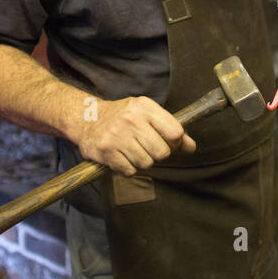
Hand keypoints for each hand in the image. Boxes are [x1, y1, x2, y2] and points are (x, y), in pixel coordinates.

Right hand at [71, 95, 196, 175]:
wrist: (87, 119)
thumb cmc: (123, 117)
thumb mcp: (147, 114)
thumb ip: (171, 129)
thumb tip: (191, 147)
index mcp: (144, 107)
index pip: (175, 132)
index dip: (176, 143)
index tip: (168, 143)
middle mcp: (131, 119)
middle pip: (162, 152)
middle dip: (157, 155)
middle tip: (147, 148)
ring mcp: (117, 136)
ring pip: (146, 164)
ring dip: (142, 162)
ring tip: (132, 151)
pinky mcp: (106, 151)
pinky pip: (130, 171)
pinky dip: (128, 168)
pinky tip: (122, 157)